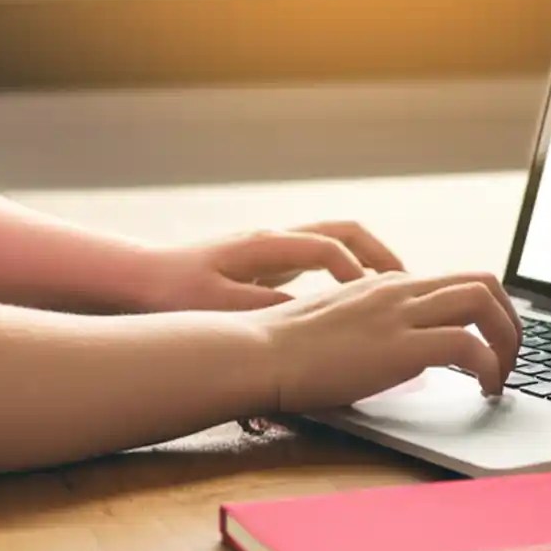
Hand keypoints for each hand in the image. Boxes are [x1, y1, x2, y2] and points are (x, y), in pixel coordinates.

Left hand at [141, 221, 405, 311]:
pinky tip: (358, 297)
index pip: (327, 248)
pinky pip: (323, 256)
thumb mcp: (217, 307)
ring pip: (337, 239)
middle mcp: (276, 238)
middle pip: (344, 231)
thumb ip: (265, 311)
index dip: (356, 273)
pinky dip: (348, 269)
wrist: (139, 278)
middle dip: (380, 254)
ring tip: (396, 289)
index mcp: (266, 246)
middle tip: (410, 283)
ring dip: (368, 259)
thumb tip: (311, 319)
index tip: (378, 298)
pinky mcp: (270, 261)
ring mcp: (275, 246)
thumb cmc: (173, 292)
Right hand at [256, 271, 522, 410]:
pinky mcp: (399, 346)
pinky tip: (485, 390)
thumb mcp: (339, 324)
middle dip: (510, 320)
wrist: (256, 353)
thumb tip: (404, 353)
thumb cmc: (284, 349)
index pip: (457, 279)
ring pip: (484, 302)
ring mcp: (400, 314)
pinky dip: (489, 367)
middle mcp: (399, 289)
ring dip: (508, 339)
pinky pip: (468, 347)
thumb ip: (375, 328)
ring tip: (503, 374)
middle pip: (483, 282)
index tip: (491, 340)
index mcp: (386, 284)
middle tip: (510, 356)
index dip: (487, 310)